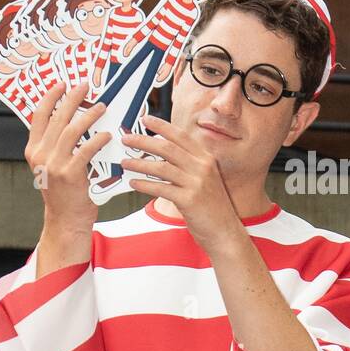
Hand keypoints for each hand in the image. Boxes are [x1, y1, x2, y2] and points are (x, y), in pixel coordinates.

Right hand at [25, 83, 110, 229]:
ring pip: (71, 131)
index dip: (50, 97)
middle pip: (56, 118)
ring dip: (88, 116)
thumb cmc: (64, 192)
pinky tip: (106, 135)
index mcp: (33, 151)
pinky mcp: (69, 174)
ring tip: (101, 107)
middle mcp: (40, 156)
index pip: (38, 116)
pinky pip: (85, 150)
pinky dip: (97, 140)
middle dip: (71, 98)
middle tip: (85, 86)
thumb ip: (56, 145)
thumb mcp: (51, 166)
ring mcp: (54, 165)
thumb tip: (74, 119)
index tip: (62, 84)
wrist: (65, 220)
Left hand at [120, 115, 242, 253]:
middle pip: (168, 148)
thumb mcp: (204, 179)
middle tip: (126, 139)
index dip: (162, 126)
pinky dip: (145, 185)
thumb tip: (162, 153)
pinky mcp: (189, 200)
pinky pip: (162, 188)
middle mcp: (202, 167)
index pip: (181, 136)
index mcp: (206, 158)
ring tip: (125, 162)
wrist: (224, 231)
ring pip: (162, 167)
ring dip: (140, 164)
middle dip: (144, 141)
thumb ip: (187, 165)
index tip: (145, 119)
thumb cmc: (211, 206)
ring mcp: (197, 183)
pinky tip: (133, 183)